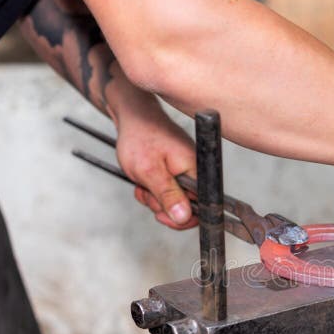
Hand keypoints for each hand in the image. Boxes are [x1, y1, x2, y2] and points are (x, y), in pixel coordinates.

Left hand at [115, 101, 197, 229]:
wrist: (131, 115)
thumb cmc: (140, 137)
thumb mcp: (149, 171)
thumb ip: (167, 196)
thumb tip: (184, 217)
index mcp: (196, 170)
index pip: (202, 206)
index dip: (184, 217)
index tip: (163, 216)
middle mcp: (195, 172)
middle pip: (187, 207)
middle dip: (163, 206)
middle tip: (147, 194)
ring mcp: (185, 172)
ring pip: (173, 201)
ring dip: (154, 198)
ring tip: (142, 183)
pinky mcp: (176, 172)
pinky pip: (166, 192)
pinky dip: (152, 191)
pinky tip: (142, 181)